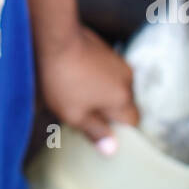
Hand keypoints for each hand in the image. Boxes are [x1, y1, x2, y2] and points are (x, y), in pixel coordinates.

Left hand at [39, 23, 138, 152]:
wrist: (55, 37)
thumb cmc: (64, 79)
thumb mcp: (74, 114)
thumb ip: (96, 132)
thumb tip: (112, 150)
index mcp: (123, 98)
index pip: (133, 122)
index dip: (119, 130)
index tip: (101, 133)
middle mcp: (126, 79)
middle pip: (125, 103)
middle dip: (109, 111)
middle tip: (86, 116)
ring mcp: (117, 61)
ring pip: (115, 86)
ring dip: (102, 93)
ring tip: (78, 95)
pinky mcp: (105, 49)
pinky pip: (107, 71)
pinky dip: (97, 78)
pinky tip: (78, 78)